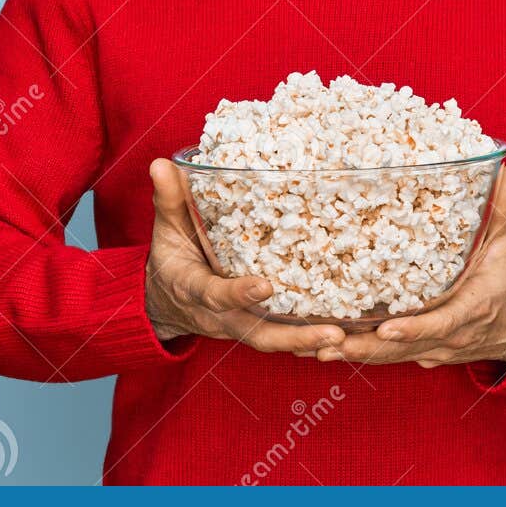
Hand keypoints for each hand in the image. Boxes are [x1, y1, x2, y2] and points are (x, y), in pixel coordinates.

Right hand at [146, 158, 344, 354]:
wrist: (165, 300)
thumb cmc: (172, 257)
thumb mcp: (167, 228)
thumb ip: (169, 200)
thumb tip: (161, 164)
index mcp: (193, 289)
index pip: (214, 294)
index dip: (238, 294)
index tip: (264, 286)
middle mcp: (218, 315)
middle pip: (256, 333)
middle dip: (292, 337)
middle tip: (332, 334)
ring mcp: (238, 324)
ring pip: (273, 340)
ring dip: (308, 342)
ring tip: (344, 338)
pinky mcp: (254, 326)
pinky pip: (282, 338)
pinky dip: (309, 341)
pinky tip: (343, 336)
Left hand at [321, 164, 505, 367]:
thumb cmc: (504, 281)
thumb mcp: (503, 244)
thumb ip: (502, 209)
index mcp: (470, 308)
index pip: (441, 322)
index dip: (413, 328)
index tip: (386, 328)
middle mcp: (450, 335)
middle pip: (405, 346)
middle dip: (368, 347)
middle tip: (332, 342)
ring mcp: (434, 349)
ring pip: (392, 356)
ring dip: (358, 354)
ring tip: (321, 348)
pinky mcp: (422, 353)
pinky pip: (390, 357)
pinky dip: (362, 355)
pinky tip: (329, 350)